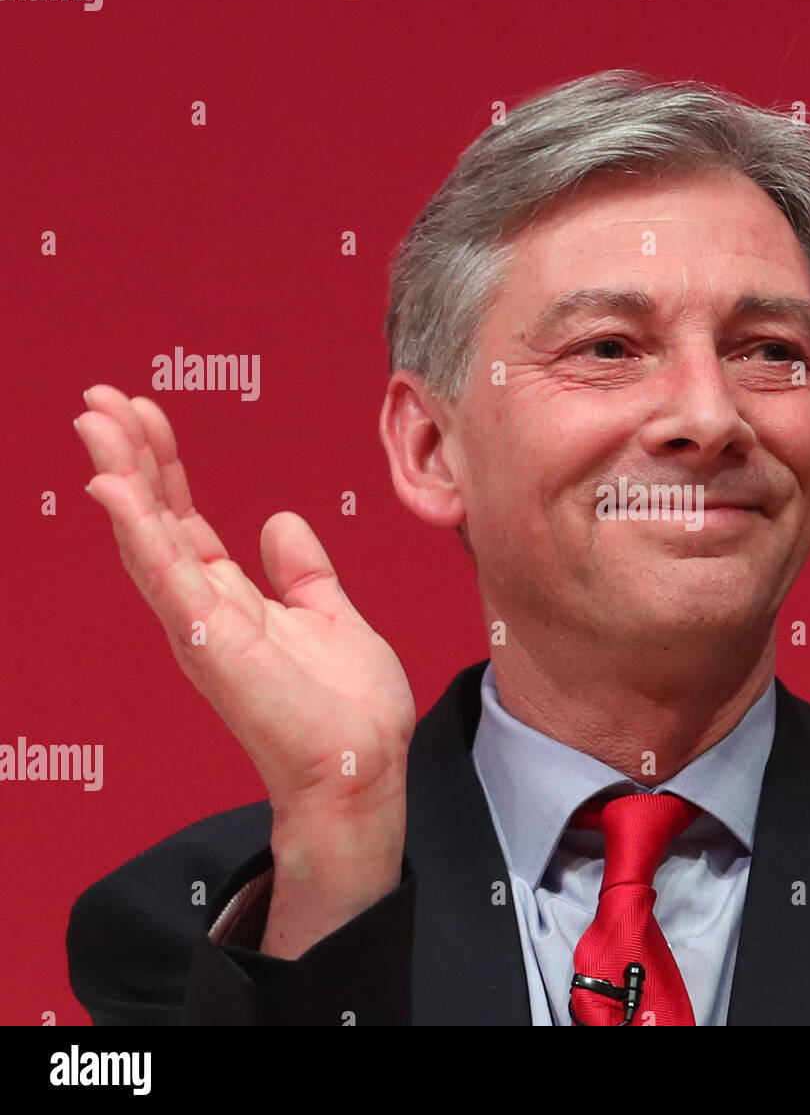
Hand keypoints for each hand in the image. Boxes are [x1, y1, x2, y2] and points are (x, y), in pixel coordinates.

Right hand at [75, 385, 416, 954]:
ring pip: (147, 537)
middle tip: (100, 398)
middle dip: (129, 457)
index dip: (162, 467)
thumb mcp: (328, 614)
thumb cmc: (348, 707)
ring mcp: (200, 626)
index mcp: (231, 602)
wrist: (361, 765)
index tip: (145, 412)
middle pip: (155, 519)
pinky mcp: (209, 640)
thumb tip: (280, 522)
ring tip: (94, 419)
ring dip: (120, 476)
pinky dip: (138, 528)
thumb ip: (302, 571)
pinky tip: (112, 485)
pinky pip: (164, 574)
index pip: (184, 520)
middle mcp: (203, 610)